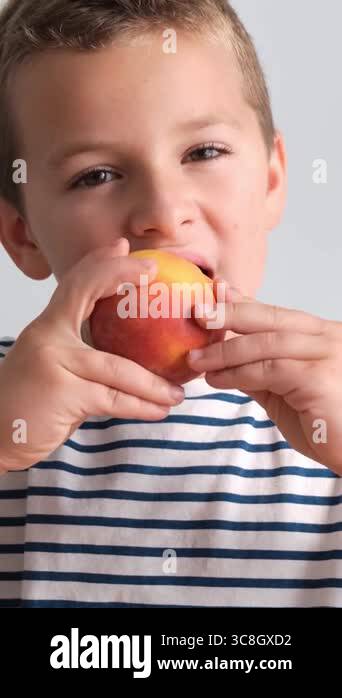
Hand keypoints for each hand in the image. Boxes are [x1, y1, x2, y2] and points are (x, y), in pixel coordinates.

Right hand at [0, 239, 184, 471]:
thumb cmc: (29, 404)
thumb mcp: (52, 367)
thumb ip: (81, 354)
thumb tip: (130, 350)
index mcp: (47, 327)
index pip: (75, 284)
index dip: (100, 262)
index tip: (123, 247)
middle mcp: (47, 336)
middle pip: (88, 293)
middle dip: (123, 274)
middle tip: (155, 272)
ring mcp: (54, 362)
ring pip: (117, 366)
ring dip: (153, 382)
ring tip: (178, 391)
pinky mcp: (63, 392)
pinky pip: (114, 398)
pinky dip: (142, 405)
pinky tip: (160, 409)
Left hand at [187, 279, 341, 473]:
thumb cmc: (328, 428)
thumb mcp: (288, 394)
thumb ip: (262, 374)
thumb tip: (227, 364)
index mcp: (323, 336)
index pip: (277, 313)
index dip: (244, 302)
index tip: (215, 292)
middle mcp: (328, 338)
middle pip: (271, 317)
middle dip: (231, 313)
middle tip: (197, 312)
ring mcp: (325, 355)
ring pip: (265, 343)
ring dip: (225, 350)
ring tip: (197, 359)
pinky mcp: (317, 378)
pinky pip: (268, 369)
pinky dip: (237, 373)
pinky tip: (216, 379)